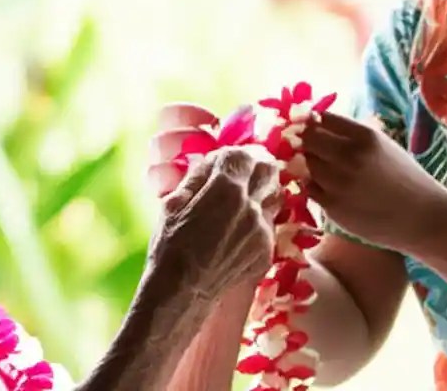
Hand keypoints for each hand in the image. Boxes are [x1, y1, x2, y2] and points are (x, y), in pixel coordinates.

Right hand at [147, 106, 280, 297]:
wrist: (182, 292)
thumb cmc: (170, 246)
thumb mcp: (174, 203)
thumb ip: (197, 177)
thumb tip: (210, 161)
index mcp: (225, 189)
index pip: (244, 154)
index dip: (235, 154)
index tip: (226, 160)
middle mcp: (251, 206)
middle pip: (270, 169)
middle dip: (257, 165)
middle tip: (245, 171)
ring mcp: (263, 230)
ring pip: (277, 195)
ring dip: (264, 189)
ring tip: (246, 197)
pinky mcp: (267, 250)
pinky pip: (270, 223)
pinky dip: (260, 218)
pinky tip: (241, 228)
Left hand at [303, 112, 446, 252]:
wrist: (422, 217)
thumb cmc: (404, 178)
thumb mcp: (383, 145)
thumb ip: (351, 134)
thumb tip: (316, 122)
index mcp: (364, 137)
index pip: (324, 119)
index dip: (315, 122)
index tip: (314, 127)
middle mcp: (349, 156)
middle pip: (308, 139)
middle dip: (308, 141)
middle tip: (313, 148)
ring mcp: (338, 183)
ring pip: (305, 164)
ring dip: (310, 164)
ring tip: (327, 170)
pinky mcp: (332, 206)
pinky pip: (309, 188)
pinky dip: (313, 185)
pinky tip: (328, 187)